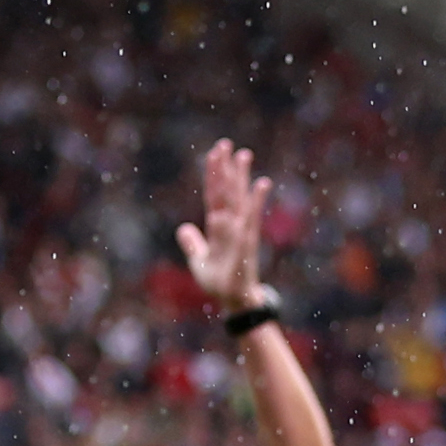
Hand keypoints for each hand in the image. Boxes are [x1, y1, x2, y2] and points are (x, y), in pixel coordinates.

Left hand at [176, 137, 274, 314]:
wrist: (233, 301)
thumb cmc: (219, 283)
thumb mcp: (198, 262)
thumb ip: (192, 244)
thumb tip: (183, 229)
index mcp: (217, 226)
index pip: (213, 194)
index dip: (212, 174)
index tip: (215, 152)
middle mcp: (229, 224)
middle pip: (226, 190)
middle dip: (225, 167)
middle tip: (226, 143)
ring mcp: (239, 231)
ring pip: (237, 198)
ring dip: (241, 177)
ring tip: (244, 154)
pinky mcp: (246, 242)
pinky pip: (250, 219)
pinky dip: (256, 201)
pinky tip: (262, 183)